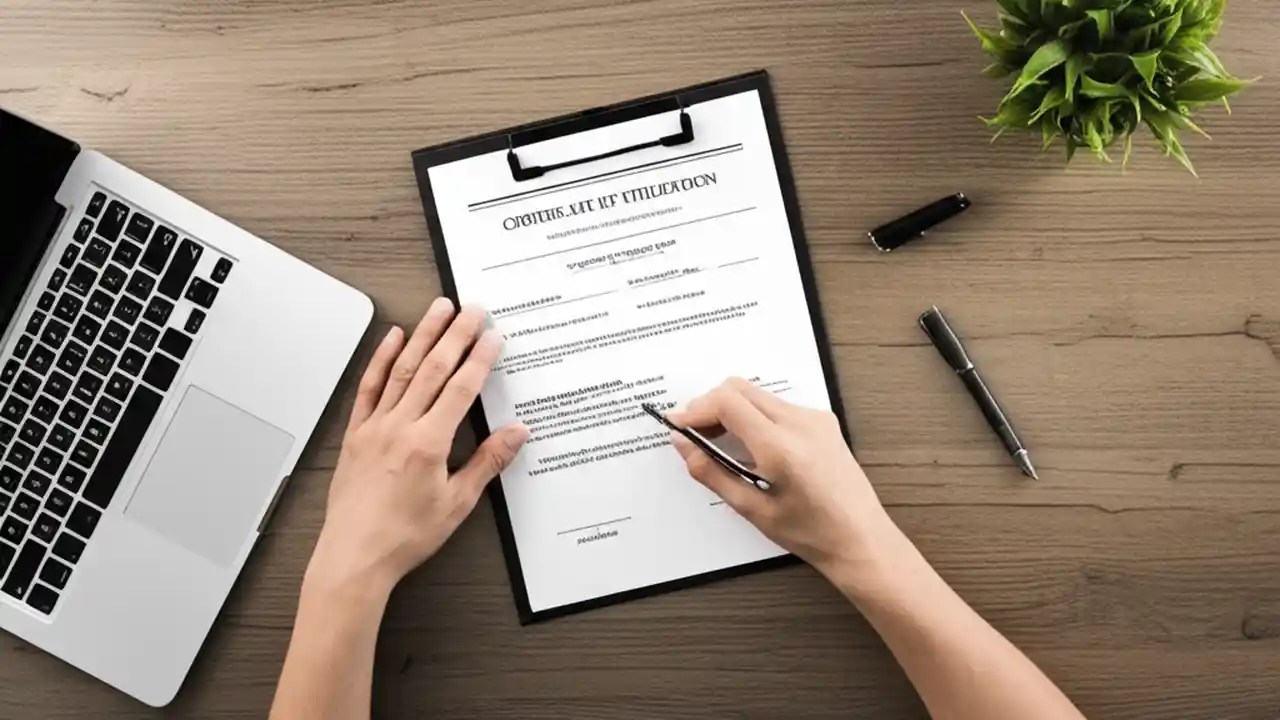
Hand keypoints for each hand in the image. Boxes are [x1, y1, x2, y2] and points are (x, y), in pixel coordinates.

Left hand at [306, 298, 528, 598]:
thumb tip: (516, 433)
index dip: (481, 358)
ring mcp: (374, 427)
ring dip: (423, 336)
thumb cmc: (404, 536)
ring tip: (438, 310)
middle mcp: (400, 427)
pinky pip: (369, 387)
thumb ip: (488, 462)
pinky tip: (392, 339)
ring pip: (402, 369)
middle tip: (472, 309)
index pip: (462, 388)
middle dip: (457, 335)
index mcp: (429, 443)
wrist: (355, 557)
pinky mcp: (355, 434)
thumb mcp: (458, 502)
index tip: (494, 336)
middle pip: (434, 369)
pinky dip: (381, 360)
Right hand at [668, 378, 897, 581]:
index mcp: (781, 447)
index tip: (678, 426)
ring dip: (731, 409)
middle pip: (738, 388)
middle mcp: (800, 423)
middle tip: (694, 435)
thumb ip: (711, 473)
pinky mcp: (822, 421)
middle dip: (709, 406)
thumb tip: (683, 445)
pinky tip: (750, 446)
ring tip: (719, 443)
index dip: (695, 410)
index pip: (726, 402)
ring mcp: (814, 418)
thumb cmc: (811, 533)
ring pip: (756, 394)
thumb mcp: (752, 509)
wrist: (860, 539)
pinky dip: (753, 415)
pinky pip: (776, 405)